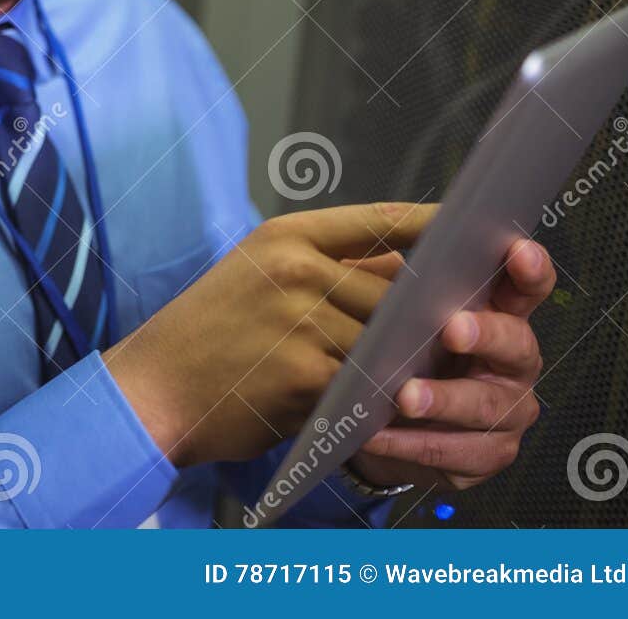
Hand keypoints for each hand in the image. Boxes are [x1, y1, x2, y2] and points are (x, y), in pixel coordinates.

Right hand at [104, 202, 432, 467]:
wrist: (153, 388)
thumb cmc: (208, 334)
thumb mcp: (257, 276)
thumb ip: (328, 268)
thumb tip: (409, 271)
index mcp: (286, 236)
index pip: (381, 220)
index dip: (435, 227)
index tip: (474, 231)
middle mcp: (295, 269)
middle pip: (399, 288)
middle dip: (430, 313)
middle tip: (463, 329)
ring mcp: (300, 321)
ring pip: (390, 340)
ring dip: (410, 360)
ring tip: (425, 374)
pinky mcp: (306, 374)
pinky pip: (368, 384)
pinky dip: (382, 396)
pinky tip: (389, 407)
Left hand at [350, 239, 554, 491]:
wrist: (381, 423)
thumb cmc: (396, 350)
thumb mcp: (394, 312)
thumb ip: (398, 283)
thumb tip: (384, 249)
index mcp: (497, 316)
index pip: (525, 288)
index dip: (530, 270)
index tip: (518, 251)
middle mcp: (512, 364)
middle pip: (517, 345)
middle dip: (487, 335)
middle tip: (452, 330)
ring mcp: (506, 412)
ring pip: (486, 407)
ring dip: (444, 401)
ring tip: (404, 397)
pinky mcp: (484, 455)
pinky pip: (456, 453)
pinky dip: (413, 445)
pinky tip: (378, 435)